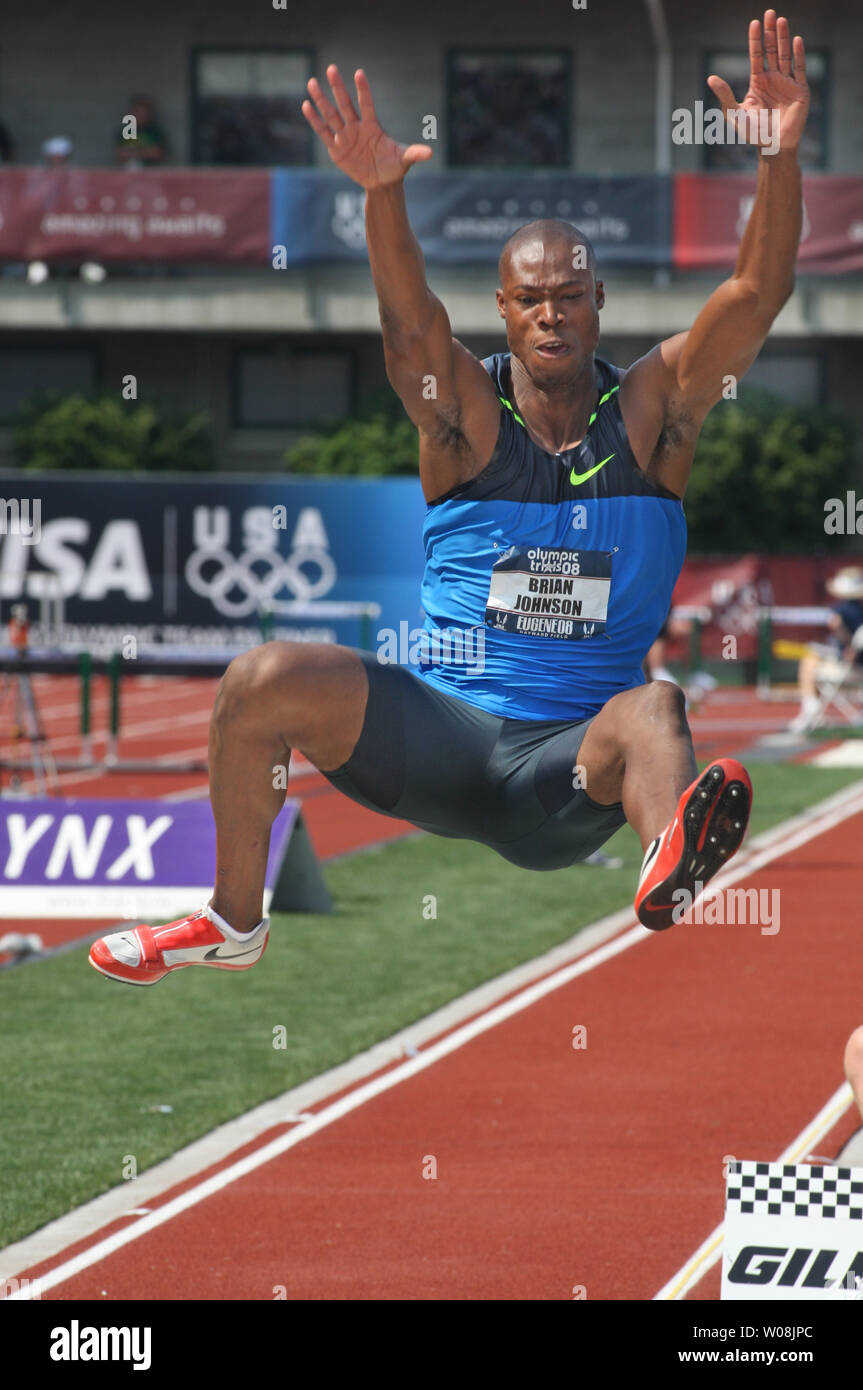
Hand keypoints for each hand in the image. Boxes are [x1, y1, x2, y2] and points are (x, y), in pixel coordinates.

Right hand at [302, 65, 432, 188]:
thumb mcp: (404, 160)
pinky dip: (315, 120)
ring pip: (331, 115)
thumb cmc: (394, 168)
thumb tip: (430, 153)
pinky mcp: (336, 149)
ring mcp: (345, 137)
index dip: (364, 90)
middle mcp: (357, 127)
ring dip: (321, 100)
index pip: (367, 104)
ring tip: (312, 82)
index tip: (359, 73)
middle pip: (345, 104)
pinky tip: (306, 106)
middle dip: (338, 87)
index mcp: (373, 126)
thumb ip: (415, 153)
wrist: (381, 183)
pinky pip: (323, 132)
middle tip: (331, 69)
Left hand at [707, 10, 808, 153]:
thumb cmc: (753, 133)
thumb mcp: (735, 114)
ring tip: (781, 20)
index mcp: (759, 82)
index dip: (756, 39)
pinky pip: (799, 69)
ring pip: (785, 55)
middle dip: (771, 32)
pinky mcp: (800, 90)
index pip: (757, 56)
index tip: (755, 22)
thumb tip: (710, 77)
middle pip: (772, 50)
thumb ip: (724, 95)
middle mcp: (773, 79)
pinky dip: (798, 54)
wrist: (773, 148)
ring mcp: (787, 83)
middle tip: (770, 12)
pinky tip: (795, 40)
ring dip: (784, 37)